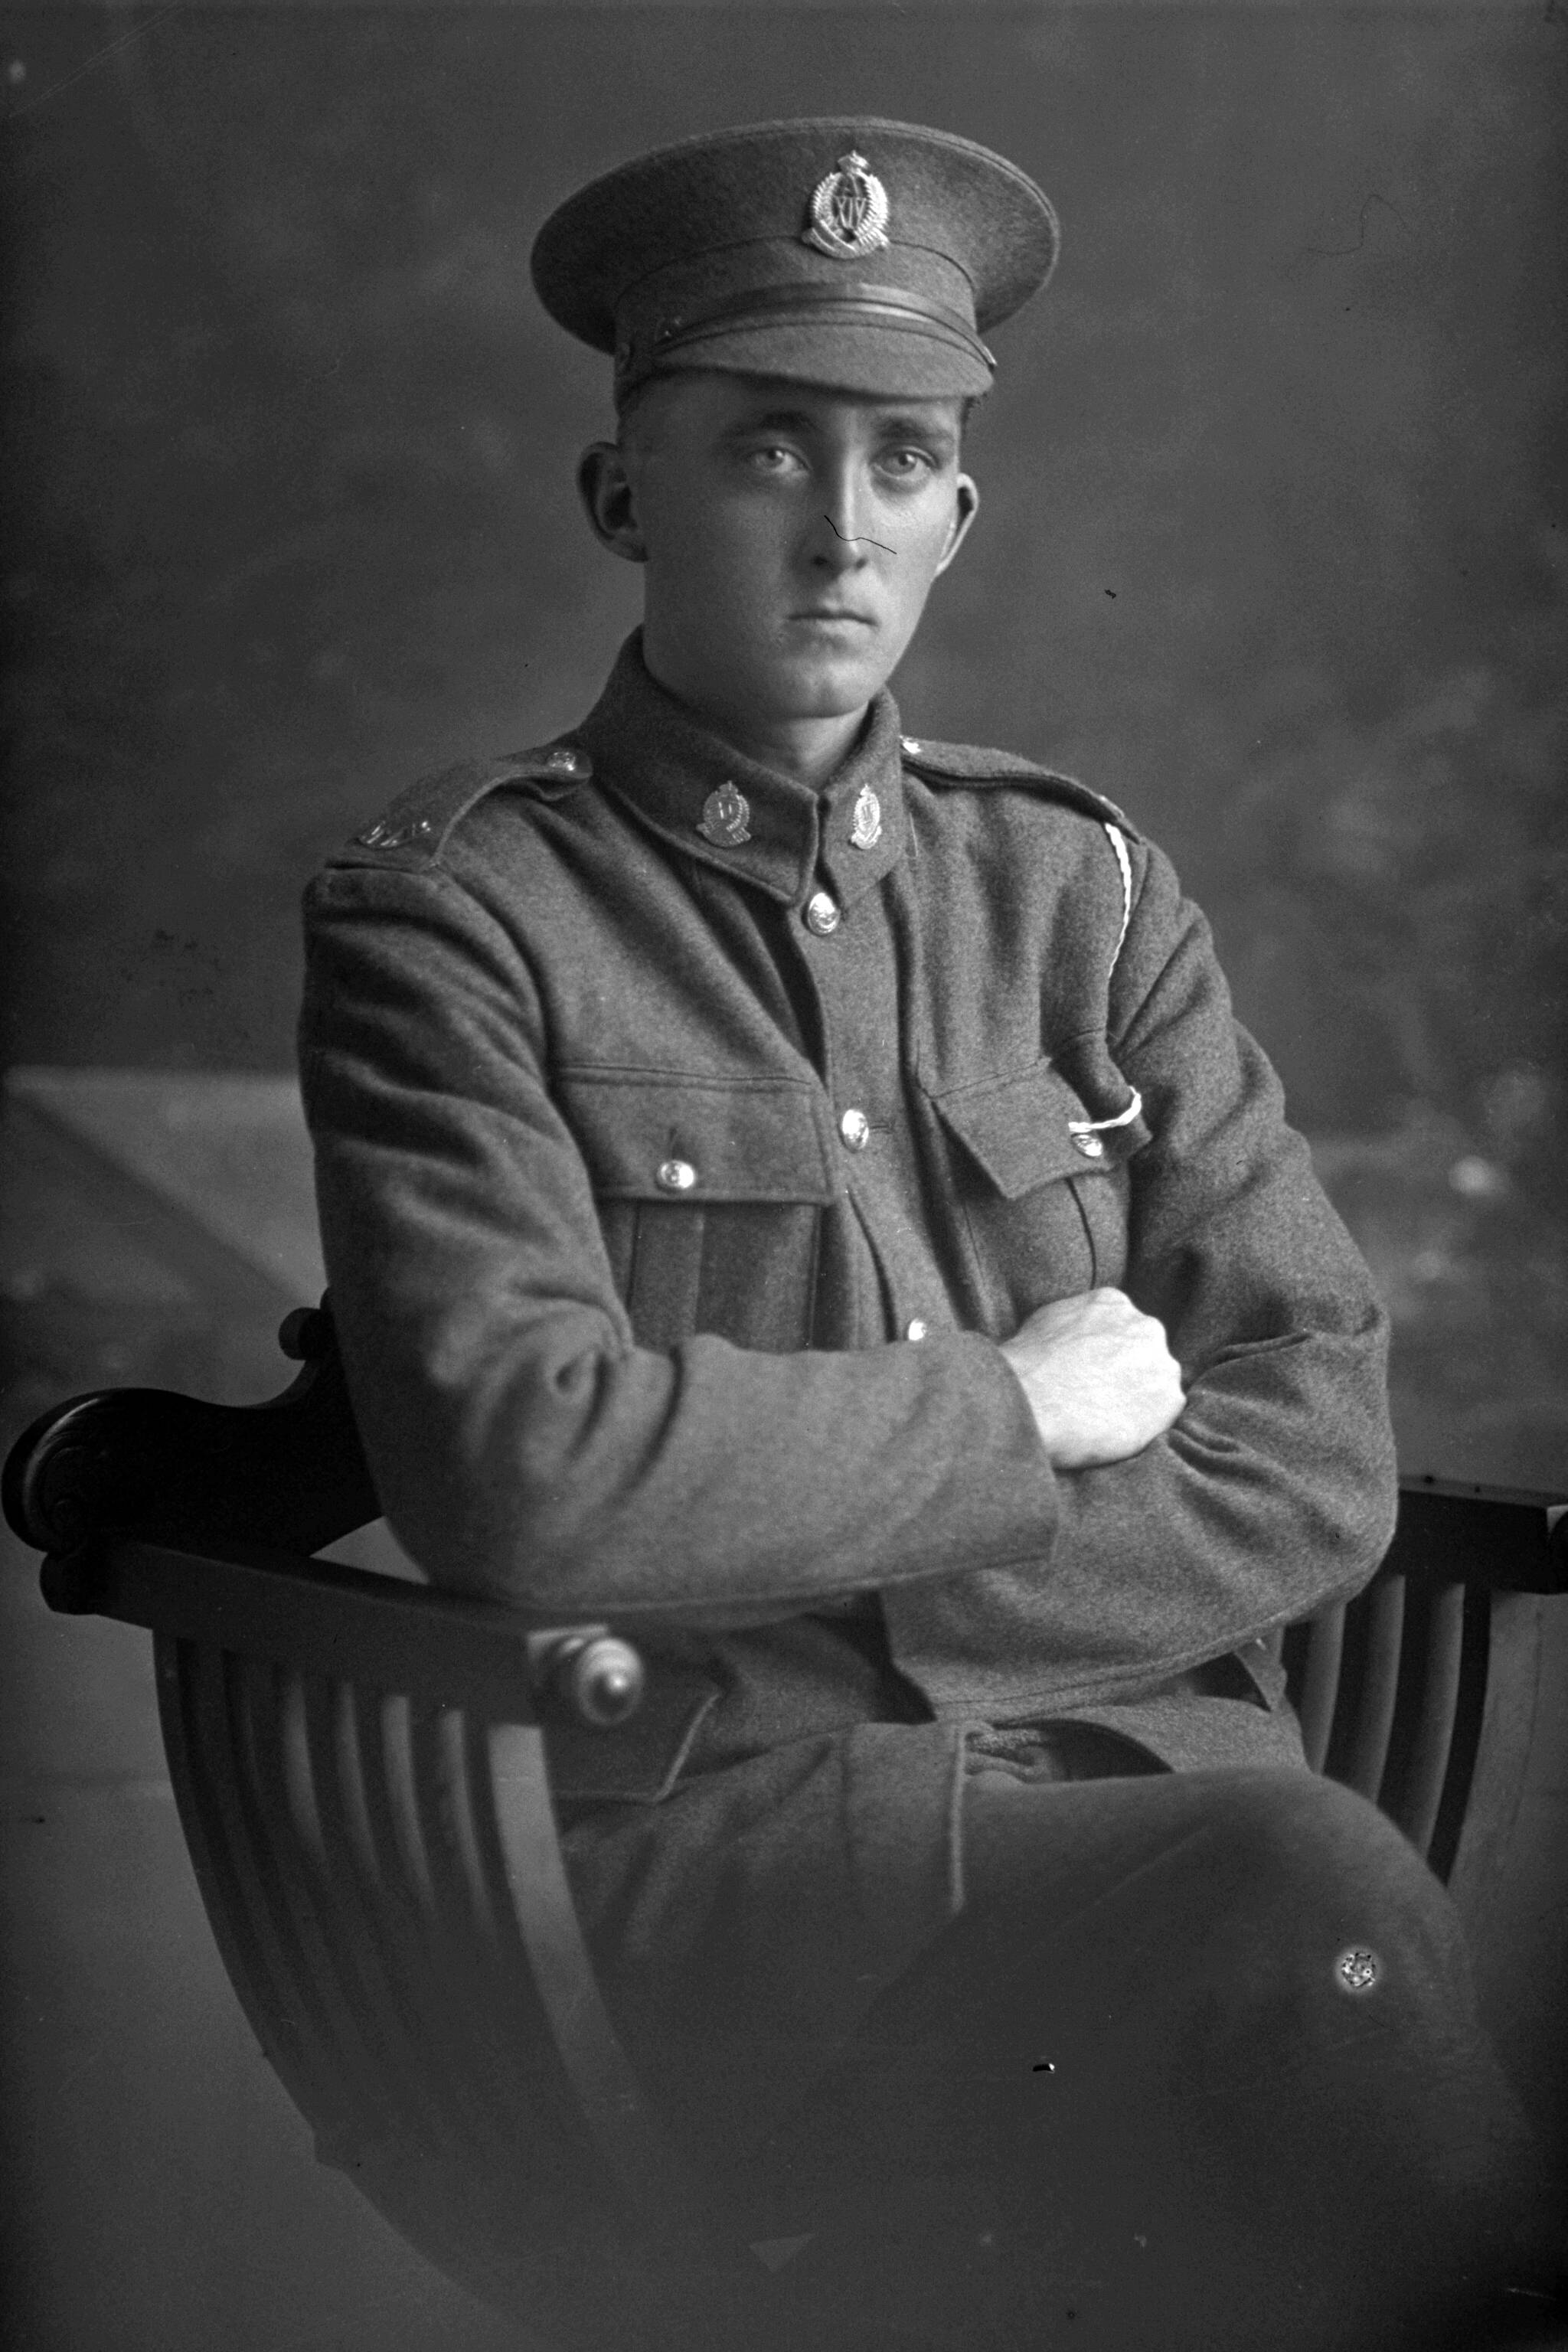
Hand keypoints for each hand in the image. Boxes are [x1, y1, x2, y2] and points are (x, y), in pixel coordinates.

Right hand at [999, 1288, 1184, 1469]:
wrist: (1031, 1402)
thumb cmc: (1027, 1366)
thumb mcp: (1045, 1321)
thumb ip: (1075, 1322)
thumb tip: (1077, 1334)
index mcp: (1114, 1303)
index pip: (1122, 1328)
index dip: (1107, 1354)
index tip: (1093, 1372)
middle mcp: (1145, 1326)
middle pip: (1145, 1352)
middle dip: (1128, 1372)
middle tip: (1100, 1396)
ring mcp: (1161, 1363)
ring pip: (1158, 1383)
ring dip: (1139, 1399)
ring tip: (1105, 1418)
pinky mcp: (1169, 1400)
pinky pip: (1164, 1414)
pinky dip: (1145, 1425)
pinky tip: (1116, 1431)